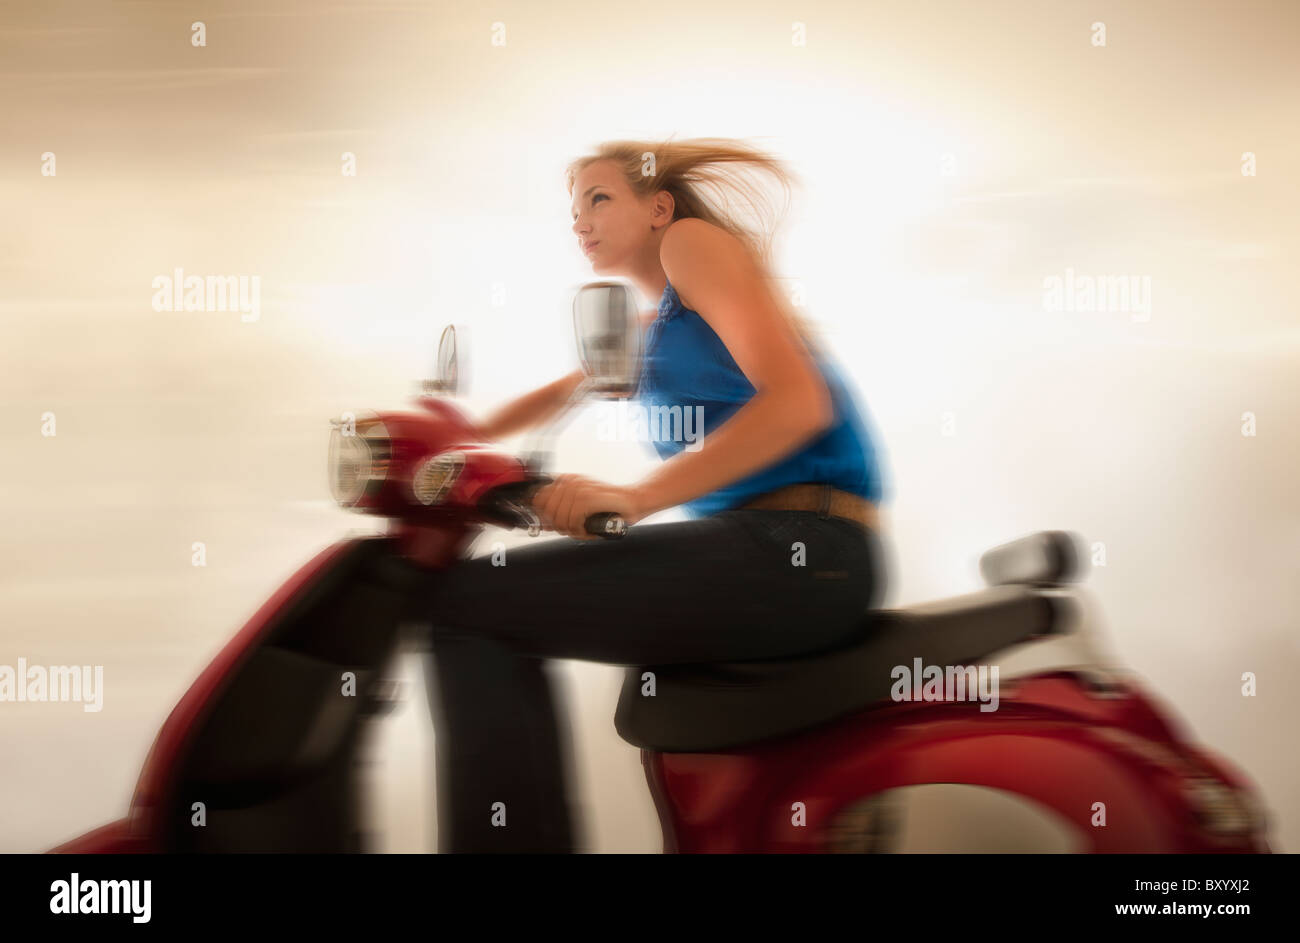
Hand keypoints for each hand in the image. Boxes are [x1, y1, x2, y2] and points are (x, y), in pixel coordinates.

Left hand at [531, 474, 647, 539]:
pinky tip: (588, 529)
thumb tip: (544, 524)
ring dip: (572, 530)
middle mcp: (570, 481)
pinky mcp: (588, 497)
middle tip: (573, 530)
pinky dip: (580, 530)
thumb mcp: (580, 508)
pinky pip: (573, 520)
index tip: (552, 525)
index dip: (543, 516)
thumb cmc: (608, 506)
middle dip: (559, 526)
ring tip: (583, 530)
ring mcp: (578, 488)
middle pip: (547, 512)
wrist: (632, 502)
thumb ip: (560, 513)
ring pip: (560, 518)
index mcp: (565, 480)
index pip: (538, 498)